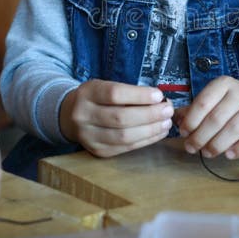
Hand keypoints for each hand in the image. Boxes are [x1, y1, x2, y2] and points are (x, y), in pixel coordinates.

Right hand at [59, 80, 173, 157]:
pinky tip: (157, 133)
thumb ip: (128, 92)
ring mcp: (89, 136)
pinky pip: (125, 148)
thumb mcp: (104, 86)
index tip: (159, 96)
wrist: (70, 116)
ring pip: (123, 136)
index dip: (139, 96)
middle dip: (149, 115)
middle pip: (120, 118)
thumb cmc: (96, 98)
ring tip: (166, 123)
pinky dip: (145, 141)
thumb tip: (159, 100)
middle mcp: (84, 115)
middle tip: (168, 110)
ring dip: (150, 130)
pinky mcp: (97, 151)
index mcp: (87, 93)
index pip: (114, 94)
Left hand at [176, 76, 238, 158]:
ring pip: (234, 129)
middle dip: (200, 137)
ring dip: (217, 145)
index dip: (190, 121)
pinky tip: (228, 155)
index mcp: (224, 84)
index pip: (203, 103)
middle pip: (216, 118)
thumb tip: (177, 121)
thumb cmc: (232, 108)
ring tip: (207, 153)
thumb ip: (193, 111)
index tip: (184, 133)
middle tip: (192, 148)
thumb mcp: (213, 103)